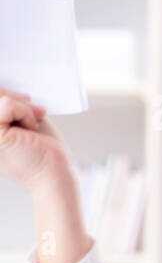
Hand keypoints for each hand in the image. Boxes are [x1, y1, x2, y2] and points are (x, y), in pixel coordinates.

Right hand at [0, 89, 90, 262]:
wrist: (55, 174)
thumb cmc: (43, 151)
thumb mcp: (22, 121)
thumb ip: (5, 106)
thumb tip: (1, 88)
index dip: (4, 92)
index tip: (25, 101)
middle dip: (15, 98)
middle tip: (35, 113)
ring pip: (0, 97)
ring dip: (23, 108)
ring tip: (32, 126)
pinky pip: (7, 105)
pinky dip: (25, 112)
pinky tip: (31, 129)